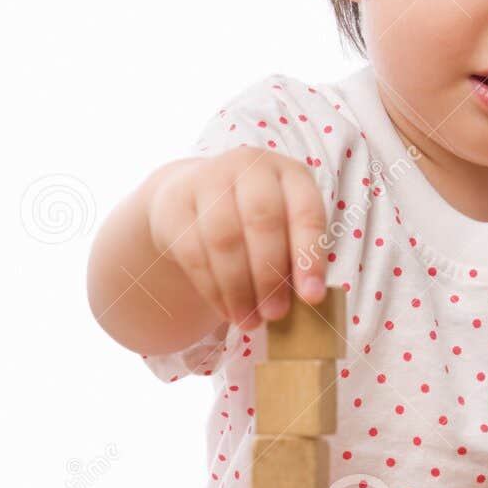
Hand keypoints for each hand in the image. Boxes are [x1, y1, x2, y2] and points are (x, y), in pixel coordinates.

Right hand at [147, 146, 327, 332]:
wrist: (192, 198)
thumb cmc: (253, 222)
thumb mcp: (284, 227)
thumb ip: (296, 257)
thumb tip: (305, 301)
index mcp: (289, 173)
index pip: (306, 212)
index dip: (310, 257)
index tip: (312, 298)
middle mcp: (249, 166)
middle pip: (262, 222)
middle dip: (270, 276)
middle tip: (276, 314)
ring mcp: (208, 180)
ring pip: (224, 239)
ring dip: (239, 289)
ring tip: (250, 321)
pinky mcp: (175, 204)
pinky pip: (194, 253)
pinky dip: (213, 290)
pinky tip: (227, 311)